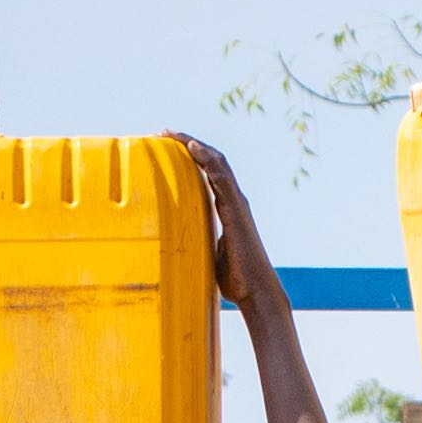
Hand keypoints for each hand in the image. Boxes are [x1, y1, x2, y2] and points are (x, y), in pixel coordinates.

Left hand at [171, 131, 271, 310]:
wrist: (257, 291)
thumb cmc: (236, 278)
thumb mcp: (209, 252)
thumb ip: (197, 240)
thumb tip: (174, 245)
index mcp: (229, 208)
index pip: (209, 173)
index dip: (191, 156)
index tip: (167, 145)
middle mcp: (235, 201)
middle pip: (212, 161)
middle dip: (188, 143)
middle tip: (164, 132)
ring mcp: (238, 204)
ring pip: (217, 163)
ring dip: (194, 145)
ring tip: (172, 134)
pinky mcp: (237, 211)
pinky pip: (223, 179)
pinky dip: (208, 161)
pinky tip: (193, 149)